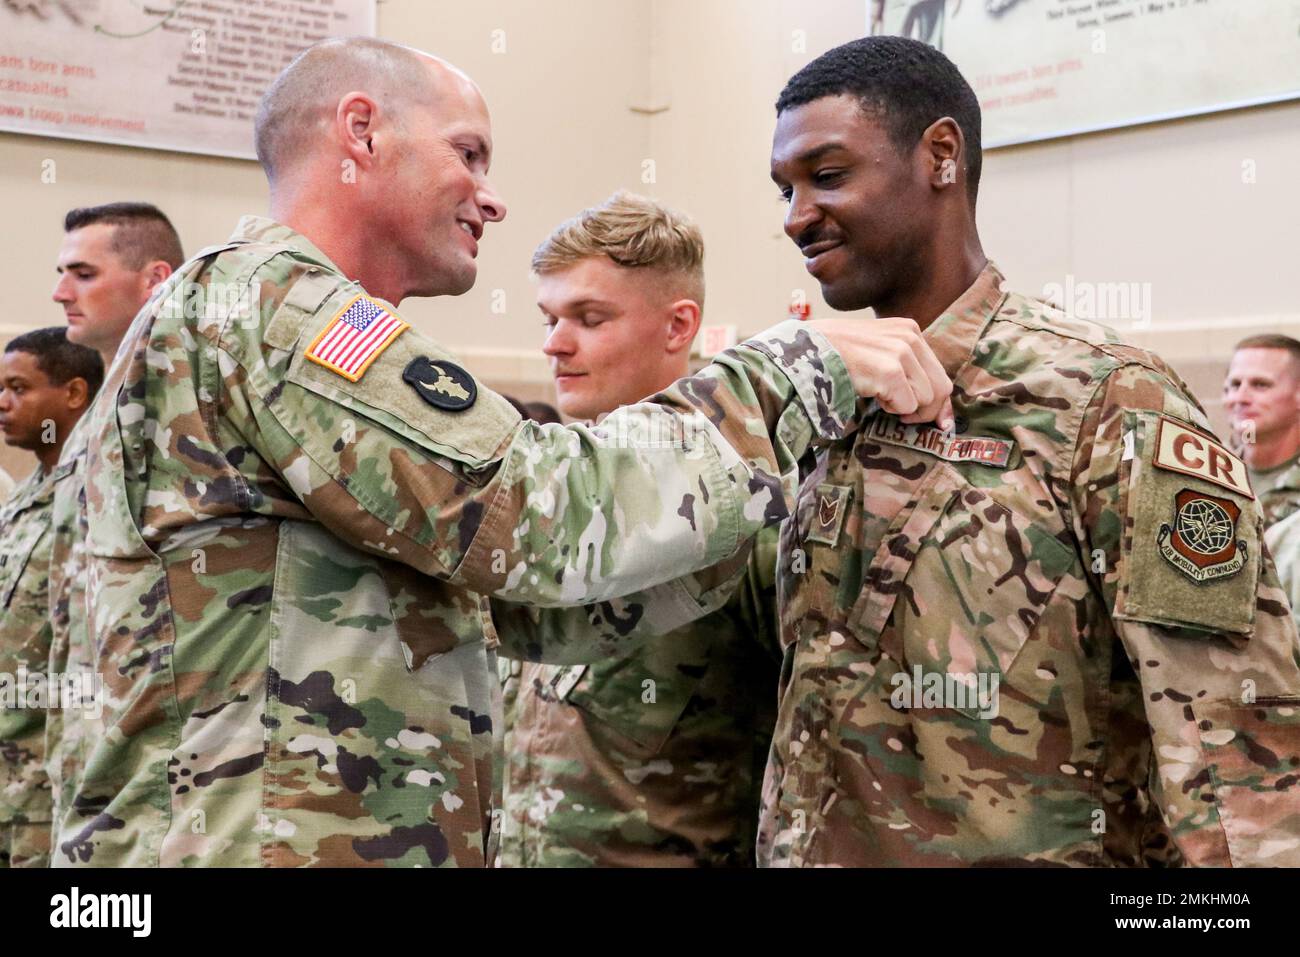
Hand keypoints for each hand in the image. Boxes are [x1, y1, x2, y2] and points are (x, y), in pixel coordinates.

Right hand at [808, 316, 954, 429]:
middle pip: (941, 388)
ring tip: (881, 399)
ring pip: (926, 399)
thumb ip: (904, 367)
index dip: (938, 401)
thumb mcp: (875, 351)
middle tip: (904, 418)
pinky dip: (892, 410)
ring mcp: (900, 353)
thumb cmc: (834, 355)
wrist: (804, 351)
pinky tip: (873, 398)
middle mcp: (909, 337)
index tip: (937, 421)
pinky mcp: (890, 371)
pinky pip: (907, 405)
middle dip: (927, 411)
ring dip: (904, 408)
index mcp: (908, 329)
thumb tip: (936, 407)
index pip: (940, 372)